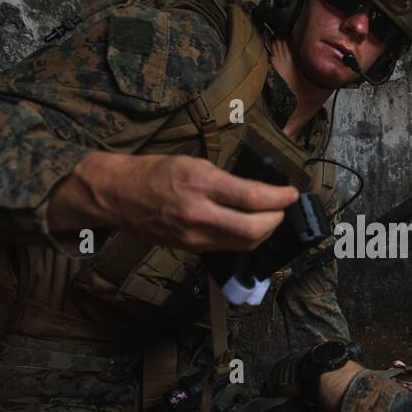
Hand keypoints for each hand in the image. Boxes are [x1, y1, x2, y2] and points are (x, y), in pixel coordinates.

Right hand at [50, 151, 298, 252]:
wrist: (119, 196)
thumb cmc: (155, 173)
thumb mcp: (193, 163)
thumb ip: (226, 179)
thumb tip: (258, 189)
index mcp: (200, 185)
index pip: (252, 198)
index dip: (279, 198)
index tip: (292, 193)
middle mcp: (199, 214)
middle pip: (254, 230)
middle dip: (276, 219)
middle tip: (282, 206)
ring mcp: (195, 236)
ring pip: (245, 244)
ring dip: (265, 231)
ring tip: (270, 216)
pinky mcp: (192, 248)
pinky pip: (229, 247)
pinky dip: (246, 238)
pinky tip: (250, 226)